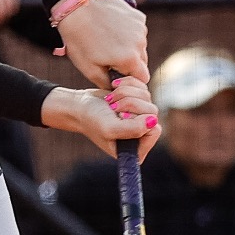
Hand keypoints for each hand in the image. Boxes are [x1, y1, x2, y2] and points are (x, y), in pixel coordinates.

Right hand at [42, 76, 161, 160]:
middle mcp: (141, 135)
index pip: (155, 130)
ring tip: (110, 101)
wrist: (79, 105)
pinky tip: (114, 90)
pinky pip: (143, 88)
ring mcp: (140, 118)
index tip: (120, 117)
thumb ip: (133, 129)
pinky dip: (128, 84)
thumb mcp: (110, 128)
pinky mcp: (136, 102)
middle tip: (113, 108)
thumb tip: (153, 121)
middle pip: (152, 111)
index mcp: (136, 150)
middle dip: (130, 104)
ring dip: (127, 94)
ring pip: (147, 98)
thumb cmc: (92, 120)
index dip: (138, 119)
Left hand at [55, 0, 149, 88]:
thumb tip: (116, 89)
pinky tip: (111, 29)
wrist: (76, 8)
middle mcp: (140, 43)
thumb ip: (106, 83)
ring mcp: (140, 28)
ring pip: (139, 46)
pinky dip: (128, 33)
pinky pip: (137, 31)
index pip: (142, 78)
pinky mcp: (137, 16)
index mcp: (130, 59)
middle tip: (108, 57)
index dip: (130, 79)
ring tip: (107, 41)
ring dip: (128, 47)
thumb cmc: (79, 40)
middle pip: (142, 62)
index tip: (117, 75)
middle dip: (129, 63)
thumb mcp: (88, 68)